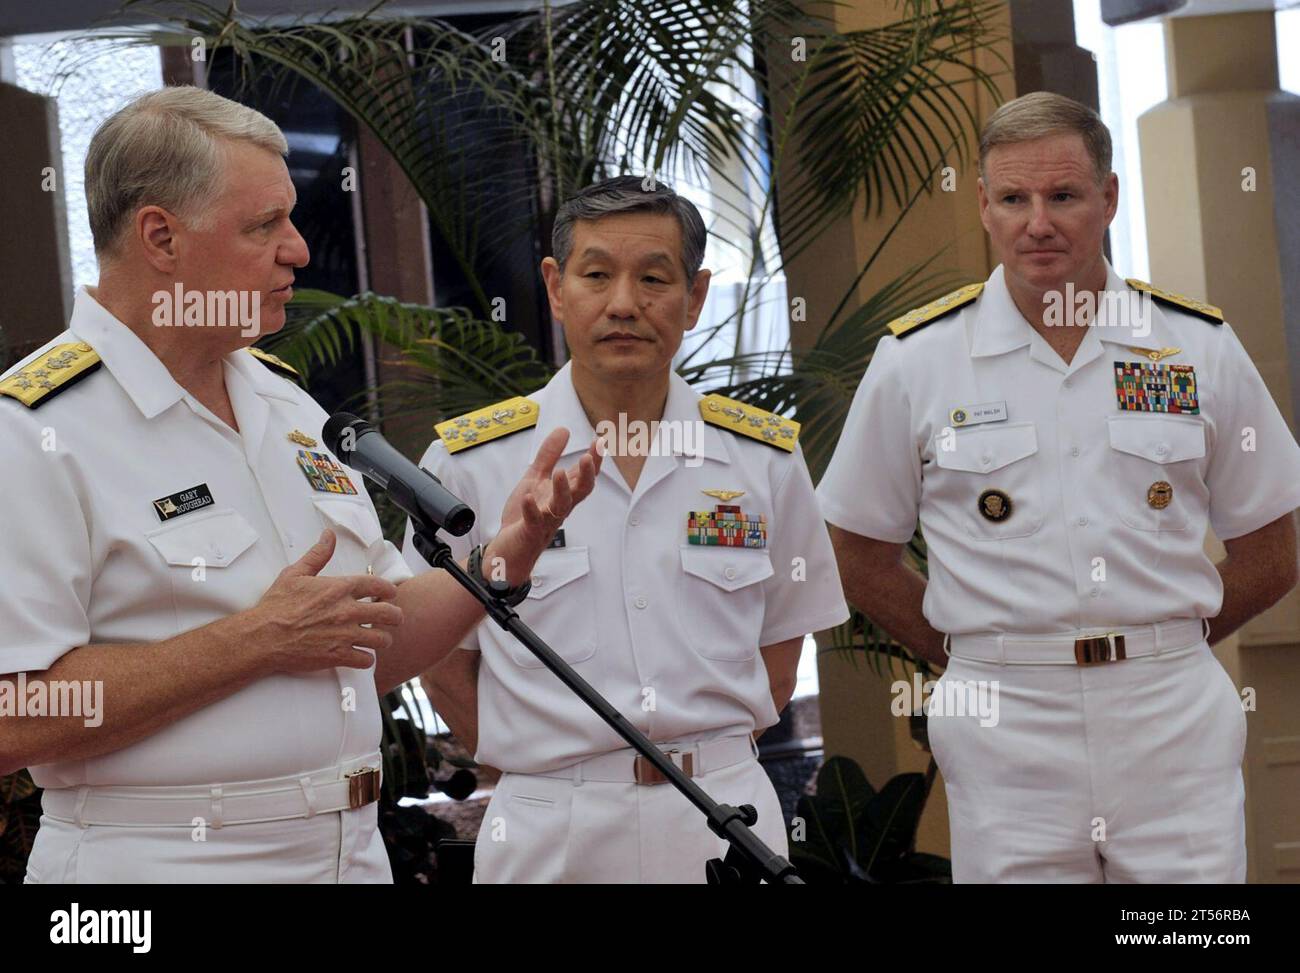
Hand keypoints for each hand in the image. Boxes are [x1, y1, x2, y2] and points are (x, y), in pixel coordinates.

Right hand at [236, 529, 404, 674]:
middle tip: (394, 619)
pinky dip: (366, 659)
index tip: (391, 594)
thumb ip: (317, 555)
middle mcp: (347, 611)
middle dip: (395, 616)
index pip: (377, 585)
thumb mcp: (295, 574)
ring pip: (381, 639)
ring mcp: (344, 635)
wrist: (262, 636)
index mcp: (339, 588)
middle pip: (388, 613)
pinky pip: (366, 660)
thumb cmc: (276, 606)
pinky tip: (362, 655)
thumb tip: (329, 536)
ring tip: (379, 639)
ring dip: (383, 639)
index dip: (388, 590)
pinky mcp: (338, 656)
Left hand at [483, 428, 601, 584]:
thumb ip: (549, 455)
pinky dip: (532, 510)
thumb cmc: (526, 515)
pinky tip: (529, 498)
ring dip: (562, 490)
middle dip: (587, 475)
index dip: (593, 460)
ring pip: (561, 506)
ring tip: (560, 473)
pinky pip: (534, 521)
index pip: (583, 476)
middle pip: (581, 491)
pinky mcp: (530, 531)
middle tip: (588, 456)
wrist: (510, 548)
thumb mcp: (536, 479)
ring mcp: (546, 520)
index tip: (599, 441)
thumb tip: (564, 430)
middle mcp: (560, 507)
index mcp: (563, 494)